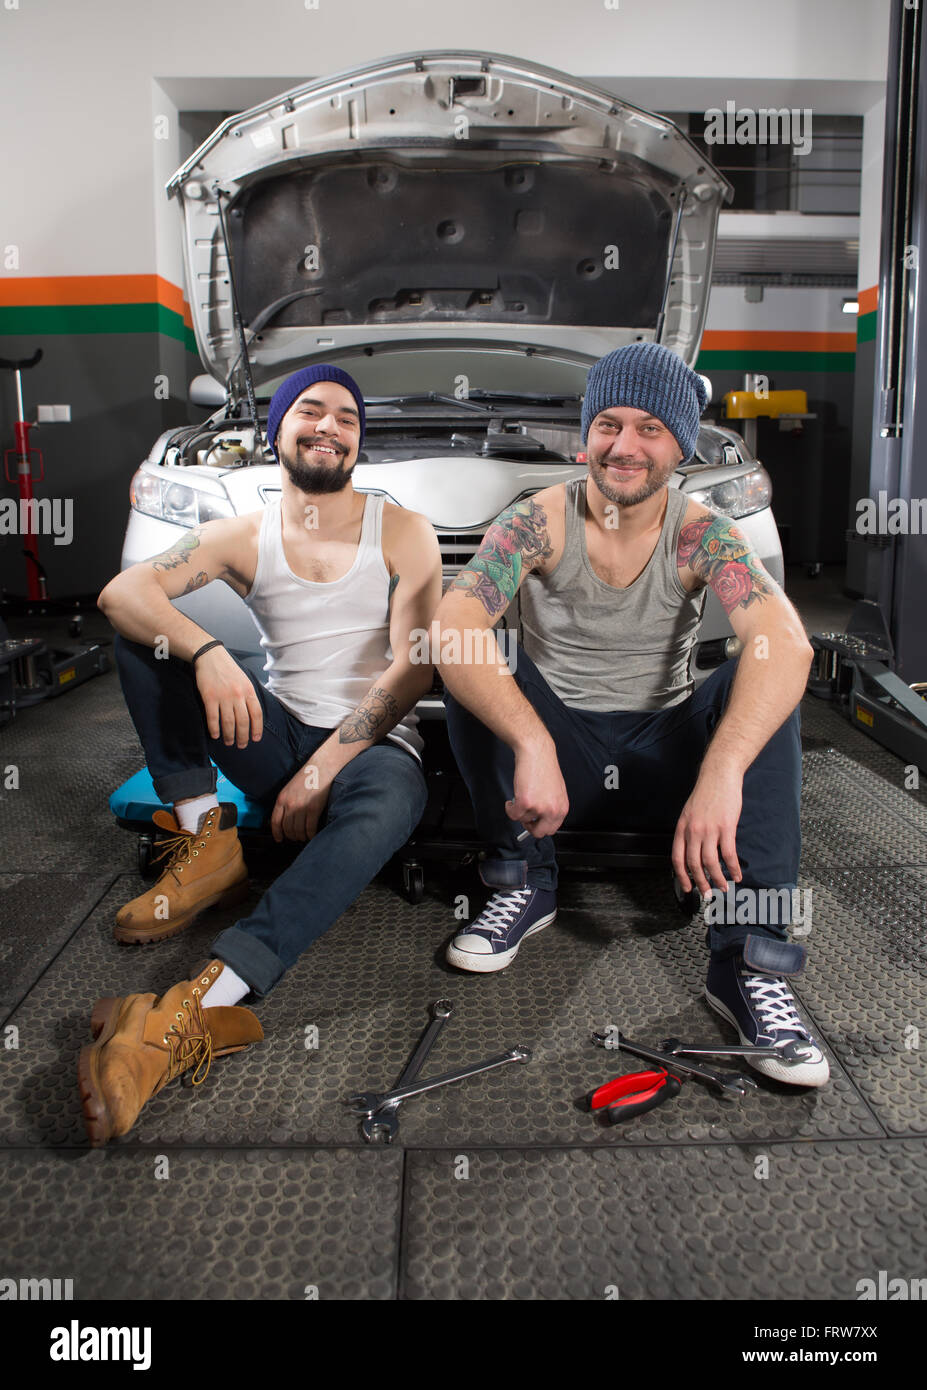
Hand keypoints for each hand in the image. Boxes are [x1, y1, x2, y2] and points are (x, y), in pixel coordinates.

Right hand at [195, 647, 263, 748]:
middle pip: (243, 721)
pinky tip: (216, 735)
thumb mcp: (244, 680)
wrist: (209, 656)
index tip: (255, 739)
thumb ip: (249, 695)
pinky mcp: (209, 697)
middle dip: (243, 736)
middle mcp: (238, 695)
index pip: (257, 714)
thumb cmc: (227, 669)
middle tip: (241, 745)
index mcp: (248, 690)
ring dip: (229, 735)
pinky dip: (215, 729)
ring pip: (229, 722)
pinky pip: (213, 718)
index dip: (257, 729)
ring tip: (229, 742)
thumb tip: (254, 713)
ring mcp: (223, 696)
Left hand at [271, 763, 332, 842]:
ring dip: (301, 837)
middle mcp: (290, 804)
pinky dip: (310, 834)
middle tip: (295, 838)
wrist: (320, 769)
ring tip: (304, 837)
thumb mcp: (289, 789)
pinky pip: (310, 828)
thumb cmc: (306, 777)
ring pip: (298, 830)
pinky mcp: (314, 809)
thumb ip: (285, 802)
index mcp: (282, 799)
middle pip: (287, 828)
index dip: (277, 833)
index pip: (275, 821)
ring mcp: (302, 807)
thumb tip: (284, 819)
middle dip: (291, 836)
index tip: (279, 839)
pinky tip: (312, 834)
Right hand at [506, 741, 568, 838]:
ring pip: (523, 820)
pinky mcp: (525, 802)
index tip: (533, 822)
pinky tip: (512, 799)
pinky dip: (509, 808)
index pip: (552, 829)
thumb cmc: (545, 767)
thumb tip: (540, 819)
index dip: (540, 826)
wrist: (537, 752)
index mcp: (562, 808)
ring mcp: (539, 807)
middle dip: (529, 826)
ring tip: (518, 798)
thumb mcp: (555, 791)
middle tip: (524, 816)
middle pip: (539, 832)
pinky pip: (513, 814)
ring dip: (518, 811)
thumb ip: (550, 806)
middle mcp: (553, 810)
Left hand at [671, 769, 742, 896]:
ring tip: (723, 888)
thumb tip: (694, 851)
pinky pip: (728, 854)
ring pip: (711, 862)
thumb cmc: (706, 793)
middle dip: (700, 882)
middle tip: (707, 894)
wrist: (719, 775)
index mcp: (682, 828)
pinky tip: (736, 874)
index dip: (682, 876)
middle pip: (693, 864)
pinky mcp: (726, 827)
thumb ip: (690, 831)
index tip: (688, 888)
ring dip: (717, 879)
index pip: (677, 858)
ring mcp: (709, 829)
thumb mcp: (690, 812)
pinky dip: (733, 867)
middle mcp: (693, 831)